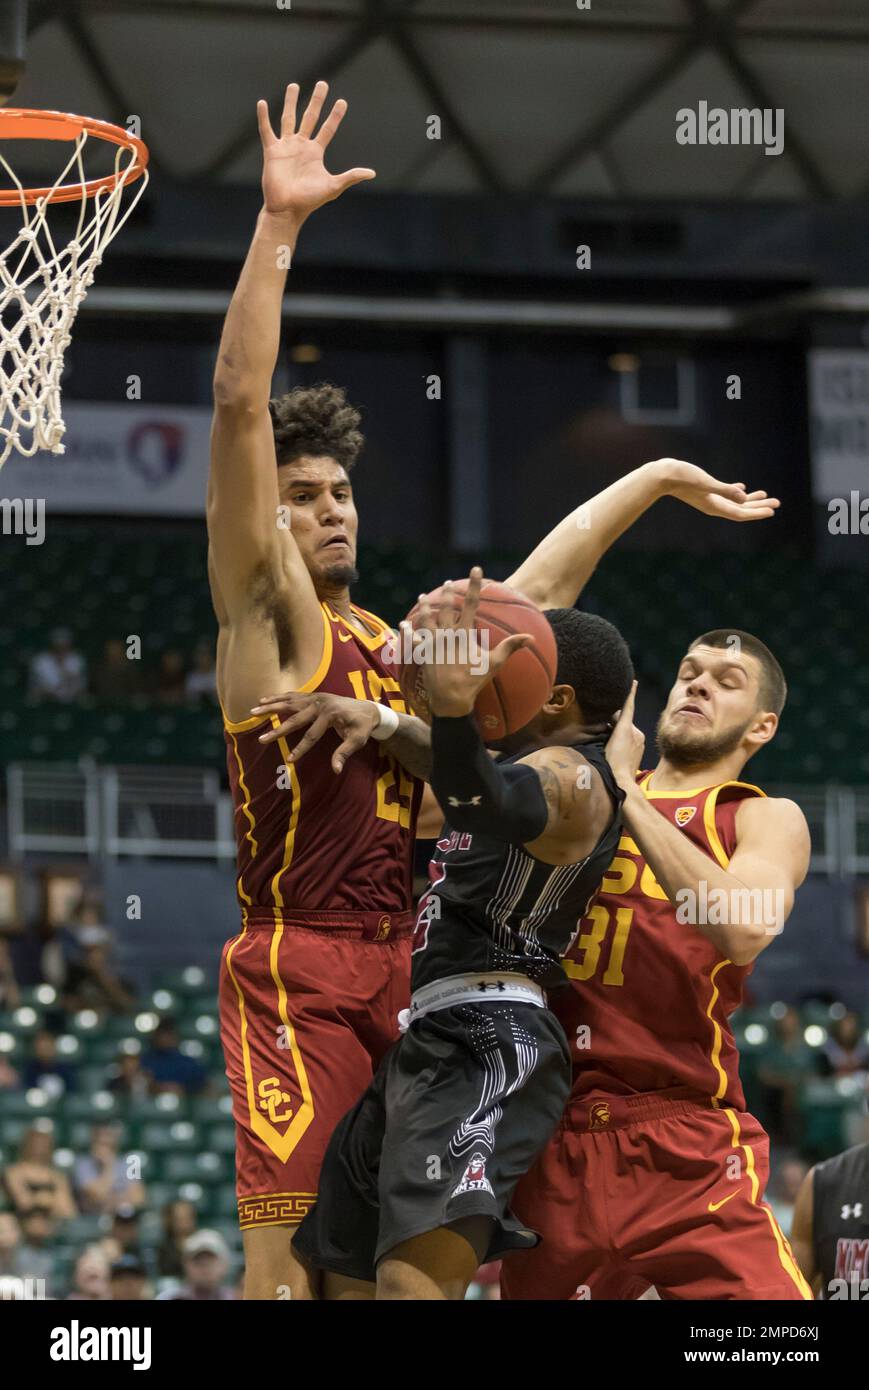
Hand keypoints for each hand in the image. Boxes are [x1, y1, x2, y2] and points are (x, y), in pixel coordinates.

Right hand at [251, 690, 382, 772]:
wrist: (368, 708)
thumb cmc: (362, 727)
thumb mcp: (357, 741)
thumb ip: (344, 753)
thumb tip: (336, 770)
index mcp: (330, 715)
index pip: (312, 735)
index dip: (300, 748)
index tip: (289, 760)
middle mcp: (320, 703)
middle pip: (295, 718)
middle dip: (277, 730)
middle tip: (262, 739)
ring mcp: (315, 697)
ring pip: (289, 702)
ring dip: (270, 707)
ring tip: (253, 711)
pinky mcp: (313, 695)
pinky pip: (292, 696)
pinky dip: (278, 697)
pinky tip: (264, 700)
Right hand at [257, 81, 374, 224]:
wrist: (288, 210)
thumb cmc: (310, 201)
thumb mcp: (334, 186)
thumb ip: (351, 176)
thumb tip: (372, 173)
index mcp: (316, 152)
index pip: (328, 129)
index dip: (335, 116)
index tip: (342, 101)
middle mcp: (301, 146)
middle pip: (310, 117)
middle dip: (316, 101)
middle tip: (322, 84)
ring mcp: (286, 147)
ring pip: (288, 118)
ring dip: (291, 102)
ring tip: (294, 85)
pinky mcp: (272, 151)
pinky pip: (266, 131)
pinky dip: (263, 118)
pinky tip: (262, 103)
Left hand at [409, 567, 532, 717]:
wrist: (450, 699)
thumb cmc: (473, 681)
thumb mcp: (494, 664)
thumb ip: (510, 647)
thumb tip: (531, 637)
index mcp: (464, 633)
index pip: (472, 603)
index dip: (475, 585)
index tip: (475, 569)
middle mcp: (446, 634)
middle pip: (446, 608)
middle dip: (448, 593)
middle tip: (448, 583)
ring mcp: (433, 643)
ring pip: (426, 620)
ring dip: (424, 607)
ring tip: (422, 596)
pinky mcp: (423, 655)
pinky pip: (413, 640)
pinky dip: (408, 632)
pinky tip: (403, 624)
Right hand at [605, 681, 644, 787]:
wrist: (621, 782)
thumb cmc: (614, 761)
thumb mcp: (613, 738)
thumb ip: (617, 722)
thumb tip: (616, 715)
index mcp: (631, 729)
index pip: (629, 707)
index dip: (630, 693)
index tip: (633, 682)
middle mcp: (637, 734)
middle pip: (624, 721)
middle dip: (615, 720)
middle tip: (602, 720)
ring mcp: (638, 744)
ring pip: (625, 731)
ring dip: (617, 732)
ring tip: (605, 738)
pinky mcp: (637, 752)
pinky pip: (629, 741)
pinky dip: (622, 740)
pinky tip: (613, 747)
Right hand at [650, 459, 779, 521]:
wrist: (661, 475)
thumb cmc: (682, 477)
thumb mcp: (706, 482)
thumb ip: (725, 490)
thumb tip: (743, 498)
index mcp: (714, 505)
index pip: (740, 513)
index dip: (757, 512)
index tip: (773, 510)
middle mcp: (713, 505)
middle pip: (741, 510)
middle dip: (759, 507)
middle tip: (777, 503)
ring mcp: (709, 499)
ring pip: (735, 502)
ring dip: (751, 500)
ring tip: (766, 496)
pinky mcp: (705, 490)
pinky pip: (726, 494)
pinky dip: (736, 492)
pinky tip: (744, 488)